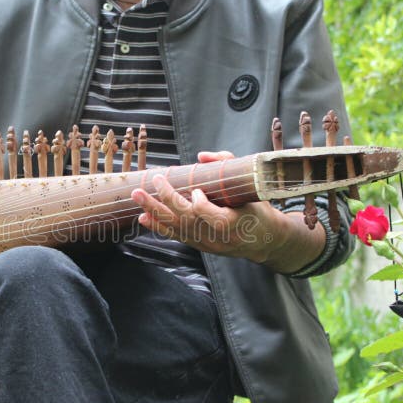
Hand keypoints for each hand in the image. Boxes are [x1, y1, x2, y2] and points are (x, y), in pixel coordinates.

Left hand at [130, 151, 291, 263]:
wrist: (265, 240)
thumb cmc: (258, 208)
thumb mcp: (251, 186)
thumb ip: (228, 166)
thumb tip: (201, 156)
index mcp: (236, 224)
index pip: (212, 218)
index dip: (200, 205)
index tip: (197, 190)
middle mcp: (218, 238)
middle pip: (187, 220)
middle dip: (167, 199)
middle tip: (155, 179)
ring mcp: (207, 244)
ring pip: (177, 228)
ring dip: (155, 211)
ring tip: (138, 196)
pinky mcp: (199, 246)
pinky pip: (175, 236)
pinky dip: (158, 226)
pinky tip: (143, 216)